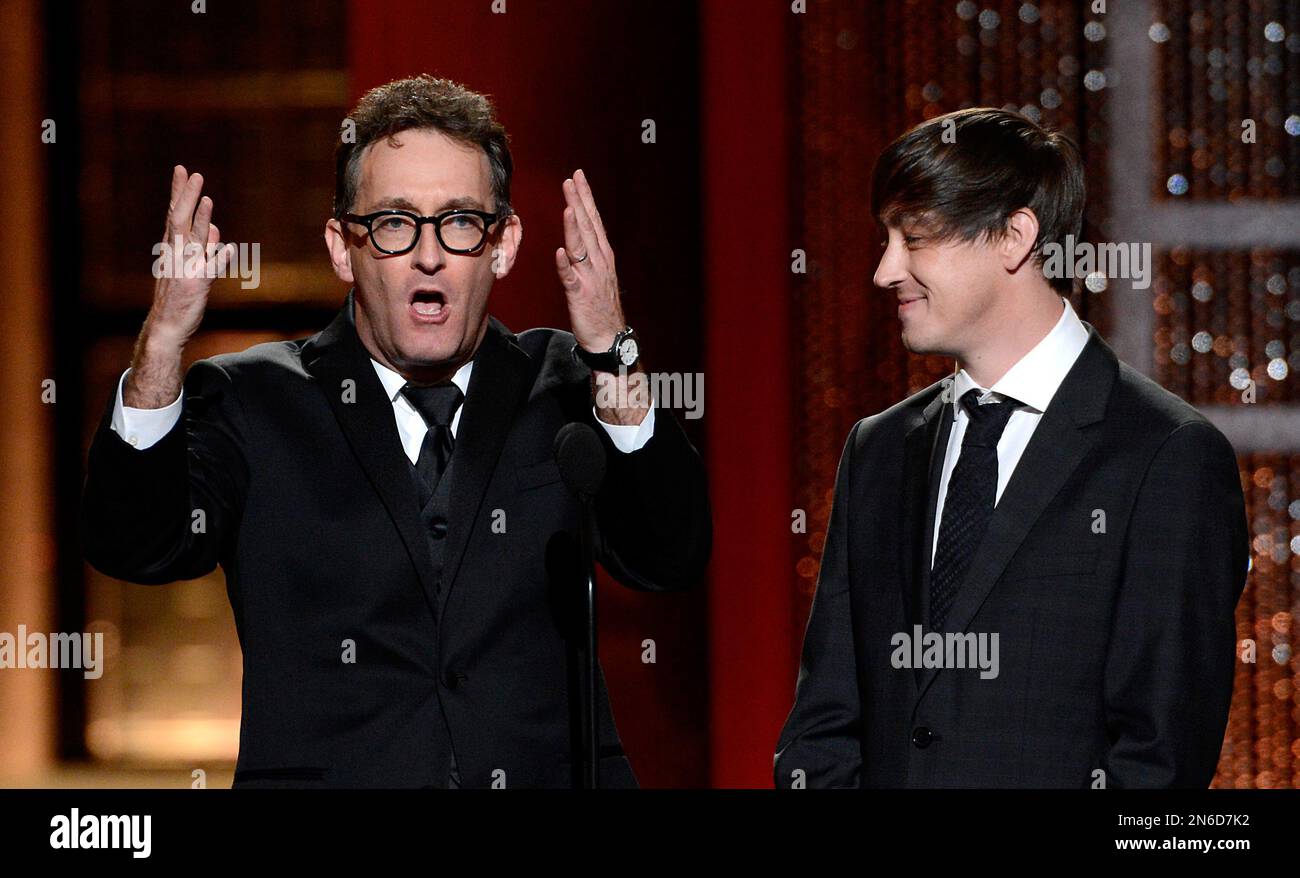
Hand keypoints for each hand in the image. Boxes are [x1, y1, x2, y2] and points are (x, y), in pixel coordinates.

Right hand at [146, 165, 233, 349]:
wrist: (167, 327)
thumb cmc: (177, 297)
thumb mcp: (187, 268)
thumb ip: (203, 249)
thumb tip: (217, 230)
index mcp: (173, 248)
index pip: (175, 214)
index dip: (180, 192)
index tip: (182, 170)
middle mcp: (176, 254)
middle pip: (180, 220)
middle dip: (187, 196)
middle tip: (193, 174)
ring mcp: (185, 269)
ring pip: (194, 240)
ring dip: (202, 220)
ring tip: (207, 199)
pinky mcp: (196, 285)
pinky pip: (210, 270)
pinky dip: (219, 259)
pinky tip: (230, 250)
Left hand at [554, 169, 625, 353]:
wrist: (609, 337)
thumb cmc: (601, 306)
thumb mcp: (598, 274)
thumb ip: (588, 253)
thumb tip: (577, 232)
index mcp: (603, 255)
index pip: (593, 220)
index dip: (585, 198)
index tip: (578, 177)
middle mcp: (599, 262)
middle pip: (587, 227)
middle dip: (579, 202)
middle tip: (572, 179)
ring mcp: (590, 277)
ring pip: (581, 247)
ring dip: (574, 226)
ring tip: (568, 206)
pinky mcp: (580, 295)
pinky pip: (571, 278)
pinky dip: (566, 265)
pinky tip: (560, 252)